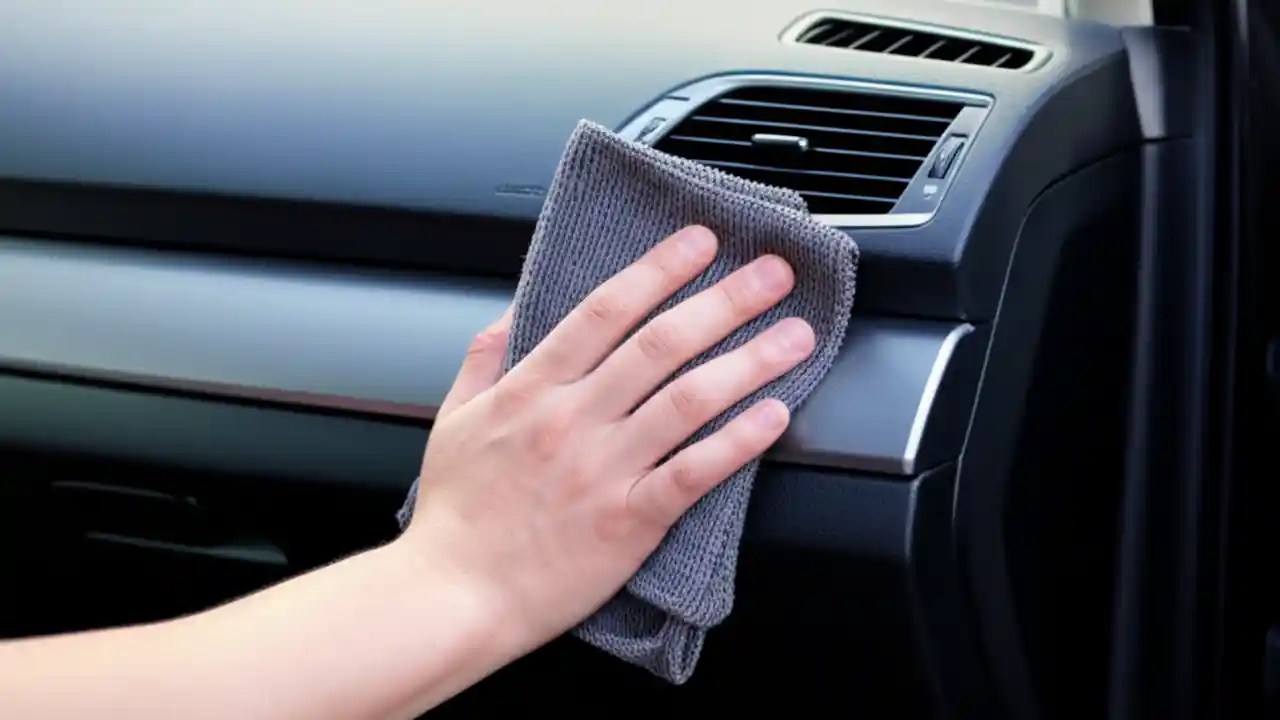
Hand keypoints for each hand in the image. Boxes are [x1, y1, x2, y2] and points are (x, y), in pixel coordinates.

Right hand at [397, 225, 814, 652]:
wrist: (453, 597)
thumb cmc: (457, 516)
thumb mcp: (454, 420)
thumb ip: (485, 358)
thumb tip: (513, 311)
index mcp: (532, 390)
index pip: (605, 310)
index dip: (659, 270)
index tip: (700, 243)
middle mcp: (573, 420)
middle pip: (661, 343)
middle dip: (725, 300)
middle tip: (773, 274)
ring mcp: (604, 469)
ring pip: (689, 399)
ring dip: (750, 360)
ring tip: (795, 336)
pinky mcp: (628, 521)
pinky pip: (694, 472)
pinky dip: (738, 441)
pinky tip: (774, 415)